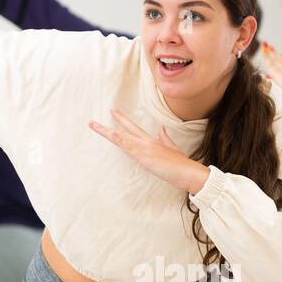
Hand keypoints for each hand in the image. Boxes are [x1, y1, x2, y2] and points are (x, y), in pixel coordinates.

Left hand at [88, 109, 209, 192]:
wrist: (188, 172)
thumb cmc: (181, 165)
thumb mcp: (172, 149)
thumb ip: (165, 138)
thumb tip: (161, 128)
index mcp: (153, 141)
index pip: (135, 129)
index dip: (124, 121)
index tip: (114, 113)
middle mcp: (147, 142)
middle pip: (128, 128)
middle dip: (118, 119)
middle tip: (106, 109)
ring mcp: (144, 148)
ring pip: (121, 137)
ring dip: (106, 132)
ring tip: (93, 125)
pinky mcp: (143, 156)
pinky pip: (127, 146)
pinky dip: (117, 139)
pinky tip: (110, 133)